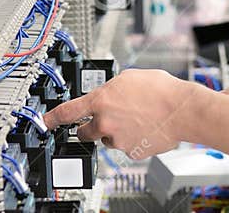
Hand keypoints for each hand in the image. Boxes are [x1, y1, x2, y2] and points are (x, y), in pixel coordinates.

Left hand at [42, 68, 195, 158]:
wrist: (182, 110)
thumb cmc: (161, 90)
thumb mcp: (129, 77)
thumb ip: (111, 88)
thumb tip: (106, 94)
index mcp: (101, 100)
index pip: (68, 112)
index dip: (53, 118)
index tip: (45, 122)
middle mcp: (105, 122)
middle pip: (85, 131)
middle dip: (90, 127)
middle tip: (104, 119)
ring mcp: (117, 139)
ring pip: (108, 138)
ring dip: (115, 131)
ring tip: (136, 118)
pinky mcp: (130, 151)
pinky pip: (125, 145)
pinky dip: (131, 138)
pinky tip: (144, 126)